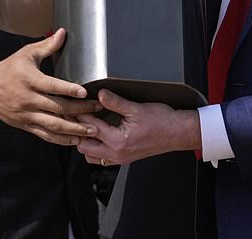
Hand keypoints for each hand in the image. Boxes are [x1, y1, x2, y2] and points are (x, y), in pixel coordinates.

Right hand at [0, 28, 98, 144]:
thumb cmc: (9, 69)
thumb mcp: (27, 54)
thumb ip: (47, 45)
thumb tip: (62, 33)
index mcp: (30, 79)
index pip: (52, 86)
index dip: (69, 89)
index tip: (84, 92)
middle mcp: (28, 99)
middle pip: (57, 108)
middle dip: (80, 110)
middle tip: (97, 110)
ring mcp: (27, 114)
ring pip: (53, 125)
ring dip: (74, 129)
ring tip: (92, 131)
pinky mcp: (25, 125)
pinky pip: (45, 135)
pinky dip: (61, 139)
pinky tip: (74, 139)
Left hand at [75, 89, 200, 165]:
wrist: (177, 133)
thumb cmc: (161, 121)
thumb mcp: (136, 108)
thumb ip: (116, 102)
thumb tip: (100, 94)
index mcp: (118, 141)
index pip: (90, 128)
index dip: (80, 115)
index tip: (73, 106)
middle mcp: (117, 154)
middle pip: (83, 147)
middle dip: (77, 131)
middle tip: (75, 115)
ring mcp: (120, 158)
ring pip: (90, 155)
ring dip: (85, 141)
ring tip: (84, 125)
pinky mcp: (124, 158)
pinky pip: (101, 158)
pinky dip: (94, 147)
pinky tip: (97, 134)